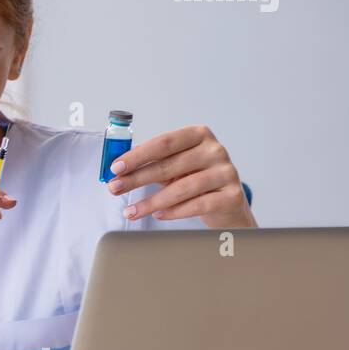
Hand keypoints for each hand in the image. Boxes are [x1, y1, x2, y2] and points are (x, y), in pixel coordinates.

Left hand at [105, 124, 255, 228]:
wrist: (228, 203)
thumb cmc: (196, 179)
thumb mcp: (175, 166)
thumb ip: (152, 163)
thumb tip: (118, 170)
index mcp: (199, 135)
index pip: (163, 143)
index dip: (137, 156)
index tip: (116, 168)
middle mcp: (215, 150)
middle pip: (169, 165)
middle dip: (137, 179)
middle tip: (115, 188)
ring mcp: (227, 172)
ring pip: (182, 188)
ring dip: (151, 201)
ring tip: (132, 210)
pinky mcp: (233, 195)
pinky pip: (198, 205)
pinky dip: (174, 211)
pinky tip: (158, 215)